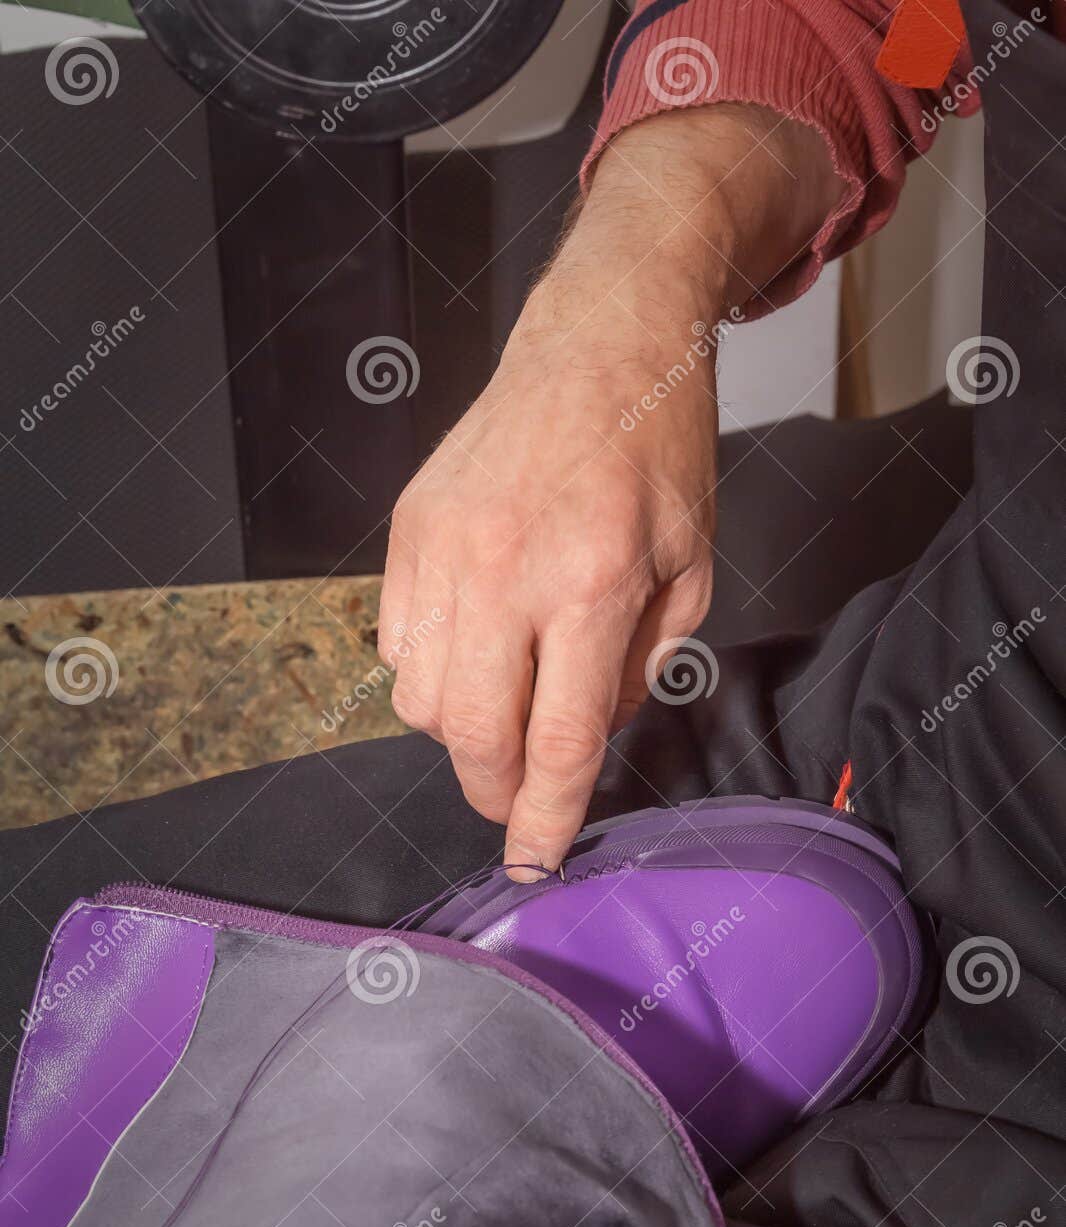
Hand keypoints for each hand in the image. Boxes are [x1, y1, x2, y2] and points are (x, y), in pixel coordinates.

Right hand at [381, 106, 838, 877]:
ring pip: (420, 699)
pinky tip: (475, 649)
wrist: (601, 343)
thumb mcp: (691, 569)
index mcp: (593, 584)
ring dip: (460, 732)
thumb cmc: (657, 454)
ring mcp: (445, 549)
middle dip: (493, 789)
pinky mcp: (409, 531)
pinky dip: (429, 673)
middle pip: (471, 734)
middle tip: (518, 797)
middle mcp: (506, 570)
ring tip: (504, 704)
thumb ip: (641, 669)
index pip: (557, 740)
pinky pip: (396, 644)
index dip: (544, 817)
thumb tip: (582, 738)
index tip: (534, 862)